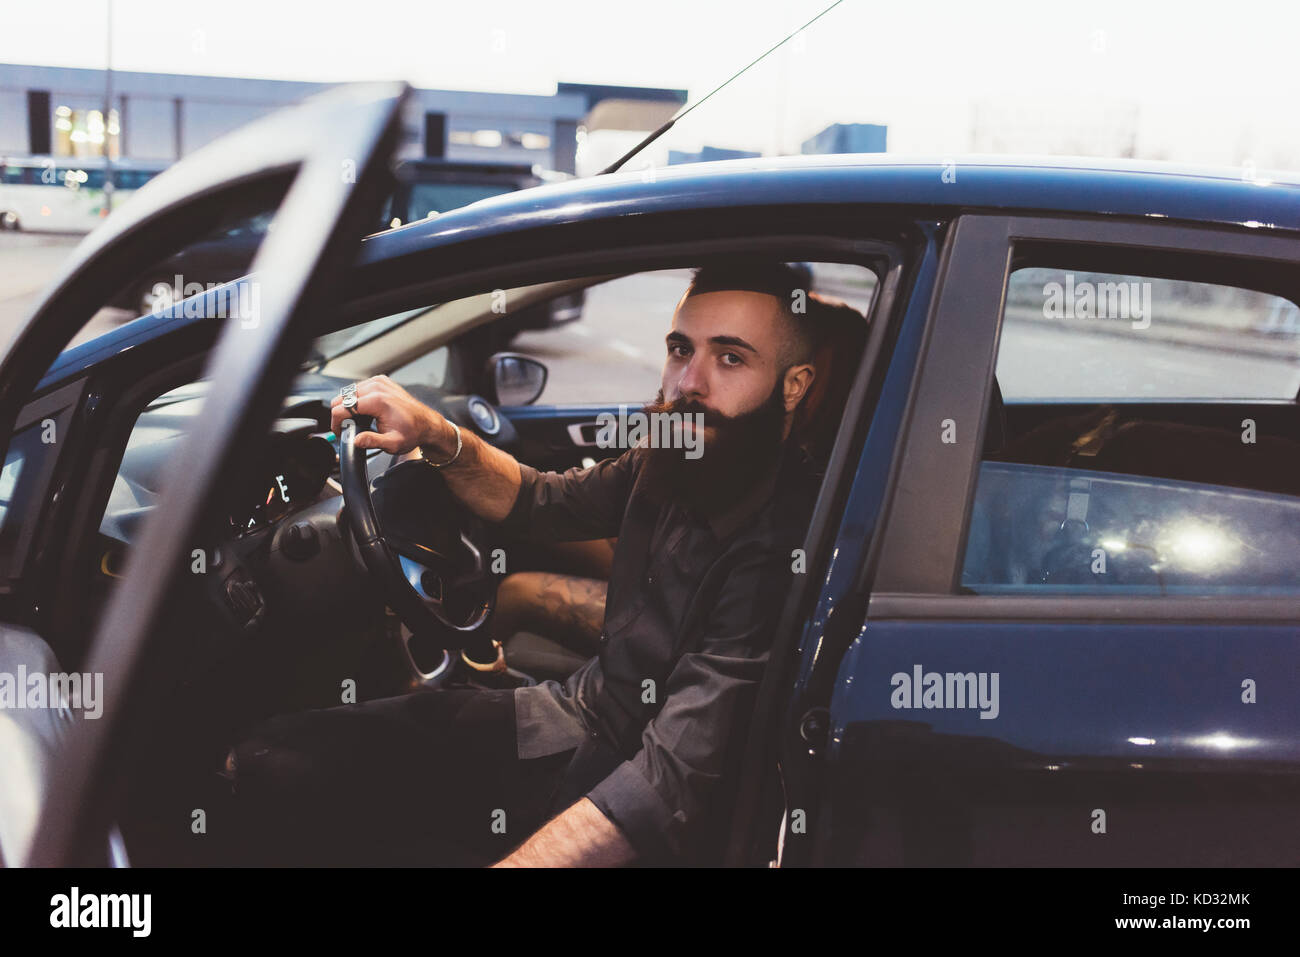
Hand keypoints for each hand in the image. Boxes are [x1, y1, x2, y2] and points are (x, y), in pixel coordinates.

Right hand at [329, 375, 449, 455]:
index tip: (340, 432)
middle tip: (348, 428)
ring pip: (348, 392)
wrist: (426, 424)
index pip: (342, 408)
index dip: (336, 422)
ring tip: (358, 421)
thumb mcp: (392, 443)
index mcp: (378, 401)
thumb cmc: (412, 433)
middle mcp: (377, 387)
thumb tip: (355, 440)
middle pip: (342, 398)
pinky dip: (356, 399)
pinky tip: (364, 410)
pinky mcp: (381, 381)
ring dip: (347, 406)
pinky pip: (359, 388)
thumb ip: (372, 442)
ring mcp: (379, 382)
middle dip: (340, 414)